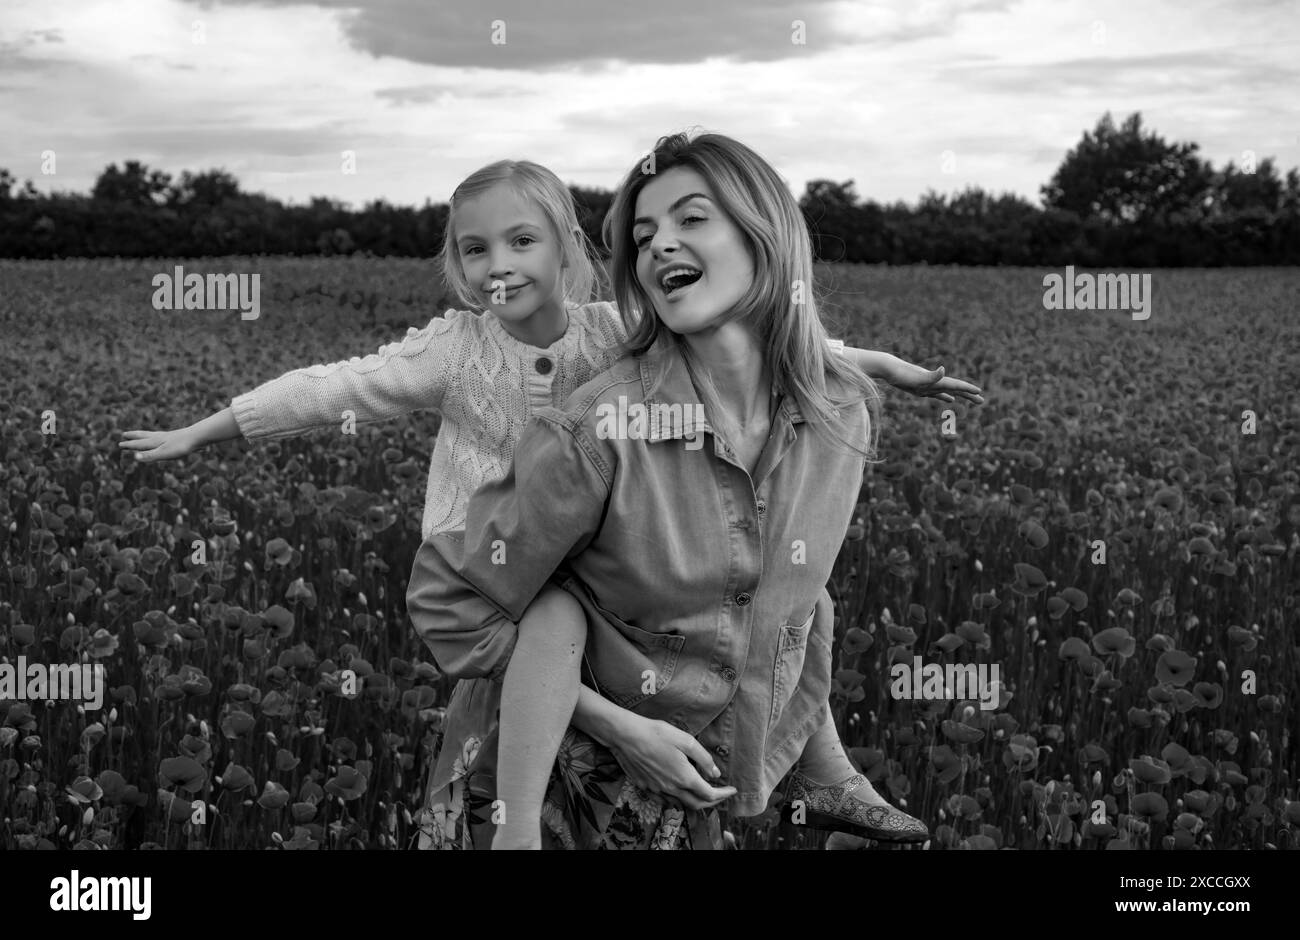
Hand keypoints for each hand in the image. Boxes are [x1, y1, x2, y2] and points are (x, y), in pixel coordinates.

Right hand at [118, 427, 200, 461]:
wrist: (198, 437)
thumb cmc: (181, 446)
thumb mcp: (164, 453)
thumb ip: (150, 456)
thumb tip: (135, 457)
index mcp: (156, 442)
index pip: (139, 444)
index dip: (130, 445)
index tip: (120, 444)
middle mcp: (160, 437)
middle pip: (144, 436)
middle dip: (134, 436)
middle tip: (125, 434)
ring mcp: (169, 436)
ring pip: (154, 435)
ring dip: (145, 435)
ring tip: (142, 435)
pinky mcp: (178, 437)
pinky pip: (165, 436)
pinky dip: (160, 437)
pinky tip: (165, 439)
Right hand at [606, 714, 737, 810]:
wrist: (626, 736)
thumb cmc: (657, 733)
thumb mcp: (686, 740)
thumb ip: (703, 759)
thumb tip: (715, 773)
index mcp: (684, 777)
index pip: (709, 794)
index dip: (724, 794)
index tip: (732, 789)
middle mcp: (672, 788)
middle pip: (697, 804)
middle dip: (713, 802)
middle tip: (721, 794)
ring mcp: (657, 790)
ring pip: (681, 803)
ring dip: (695, 801)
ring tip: (702, 792)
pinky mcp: (646, 787)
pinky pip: (665, 800)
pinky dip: (677, 800)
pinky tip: (678, 791)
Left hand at [879, 359, 983, 404]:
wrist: (888, 368)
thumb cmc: (901, 373)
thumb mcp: (916, 377)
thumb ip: (931, 375)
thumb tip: (943, 369)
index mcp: (936, 380)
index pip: (955, 385)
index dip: (967, 389)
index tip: (980, 392)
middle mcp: (935, 382)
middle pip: (956, 389)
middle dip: (969, 395)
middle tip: (982, 401)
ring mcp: (929, 385)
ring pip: (949, 391)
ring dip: (960, 395)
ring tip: (971, 398)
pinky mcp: (921, 388)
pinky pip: (937, 394)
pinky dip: (944, 396)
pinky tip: (949, 400)